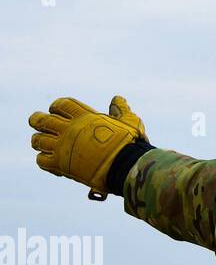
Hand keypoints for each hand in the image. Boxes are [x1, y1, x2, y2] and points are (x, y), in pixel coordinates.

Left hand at [29, 95, 147, 198]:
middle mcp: (69, 129)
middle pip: (42, 120)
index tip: (56, 110)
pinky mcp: (61, 164)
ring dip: (38, 140)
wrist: (125, 165)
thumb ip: (120, 110)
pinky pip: (41, 160)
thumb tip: (117, 99)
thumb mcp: (129, 121)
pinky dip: (43, 159)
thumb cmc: (129, 143)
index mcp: (84, 117)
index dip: (56, 106)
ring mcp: (62, 147)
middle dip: (37, 120)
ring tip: (43, 142)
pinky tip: (50, 159)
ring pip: (38, 140)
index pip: (61, 105)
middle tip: (37, 122)